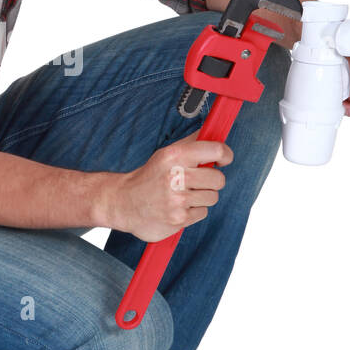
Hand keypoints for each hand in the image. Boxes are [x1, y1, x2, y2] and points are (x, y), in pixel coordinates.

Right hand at [112, 131, 232, 241]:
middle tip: (197, 181)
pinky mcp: (179, 218)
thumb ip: (191, 143)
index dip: (225, 155)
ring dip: (201, 197)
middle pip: (219, 179)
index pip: (215, 150)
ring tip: (183, 195)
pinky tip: (178, 207)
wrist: (124, 202)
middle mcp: (176, 176)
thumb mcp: (166, 154)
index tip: (223, 159)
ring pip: (212, 197)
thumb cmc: (149, 177)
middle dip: (211, 181)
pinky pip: (202, 213)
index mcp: (175, 156)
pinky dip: (193, 211)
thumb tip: (213, 130)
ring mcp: (178, 199)